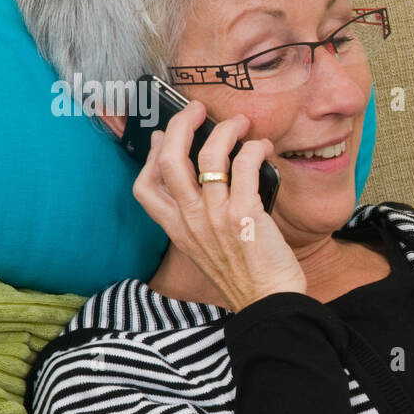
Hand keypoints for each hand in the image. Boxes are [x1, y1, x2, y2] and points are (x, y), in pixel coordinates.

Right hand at [131, 100, 307, 311]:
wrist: (269, 303)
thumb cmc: (247, 275)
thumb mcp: (209, 249)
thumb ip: (200, 218)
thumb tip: (205, 178)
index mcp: (178, 230)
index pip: (144, 188)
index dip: (150, 156)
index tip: (163, 137)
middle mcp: (190, 221)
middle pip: (169, 160)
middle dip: (180, 125)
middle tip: (196, 109)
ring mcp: (215, 217)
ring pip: (208, 156)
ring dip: (225, 130)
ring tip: (241, 123)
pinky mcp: (244, 214)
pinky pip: (244, 165)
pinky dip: (254, 148)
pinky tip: (263, 147)